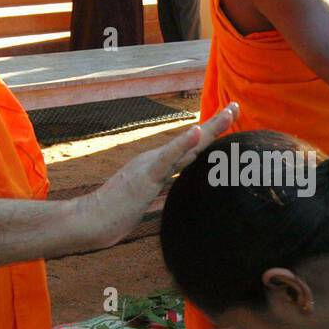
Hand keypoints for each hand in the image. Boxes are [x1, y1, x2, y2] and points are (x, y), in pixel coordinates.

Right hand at [81, 104, 238, 249]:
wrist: (92, 220)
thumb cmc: (115, 214)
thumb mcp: (144, 204)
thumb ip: (159, 198)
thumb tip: (171, 201)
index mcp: (157, 166)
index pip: (189, 150)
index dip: (210, 136)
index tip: (229, 121)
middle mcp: (156, 160)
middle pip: (193, 143)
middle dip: (216, 125)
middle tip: (236, 107)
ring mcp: (151, 166)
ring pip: (186, 146)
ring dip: (209, 130)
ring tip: (227, 114)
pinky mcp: (145, 176)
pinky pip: (167, 159)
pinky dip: (183, 145)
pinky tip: (197, 132)